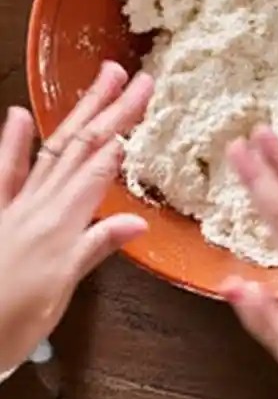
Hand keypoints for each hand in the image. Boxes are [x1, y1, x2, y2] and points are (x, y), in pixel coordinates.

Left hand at [0, 62, 152, 370]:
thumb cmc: (11, 322)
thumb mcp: (61, 291)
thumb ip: (93, 250)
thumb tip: (137, 222)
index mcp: (60, 223)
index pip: (100, 165)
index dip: (123, 127)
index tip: (143, 96)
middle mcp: (37, 206)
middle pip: (78, 148)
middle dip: (107, 109)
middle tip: (129, 75)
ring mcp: (13, 207)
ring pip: (49, 151)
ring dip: (74, 116)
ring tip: (96, 84)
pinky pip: (3, 174)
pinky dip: (11, 144)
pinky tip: (17, 116)